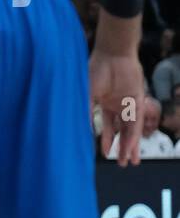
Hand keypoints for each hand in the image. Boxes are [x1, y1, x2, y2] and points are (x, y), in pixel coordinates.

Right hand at [91, 11, 145, 166]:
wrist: (112, 54)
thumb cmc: (95, 70)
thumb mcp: (85, 95)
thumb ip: (84, 113)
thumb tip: (79, 131)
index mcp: (104, 102)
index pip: (107, 126)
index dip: (105, 140)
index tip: (103, 153)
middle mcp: (118, 105)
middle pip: (122, 131)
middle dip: (121, 147)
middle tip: (121, 163)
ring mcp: (129, 104)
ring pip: (130, 130)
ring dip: (129, 146)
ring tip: (128, 162)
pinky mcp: (137, 101)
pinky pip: (136, 123)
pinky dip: (133, 137)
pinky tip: (131, 148)